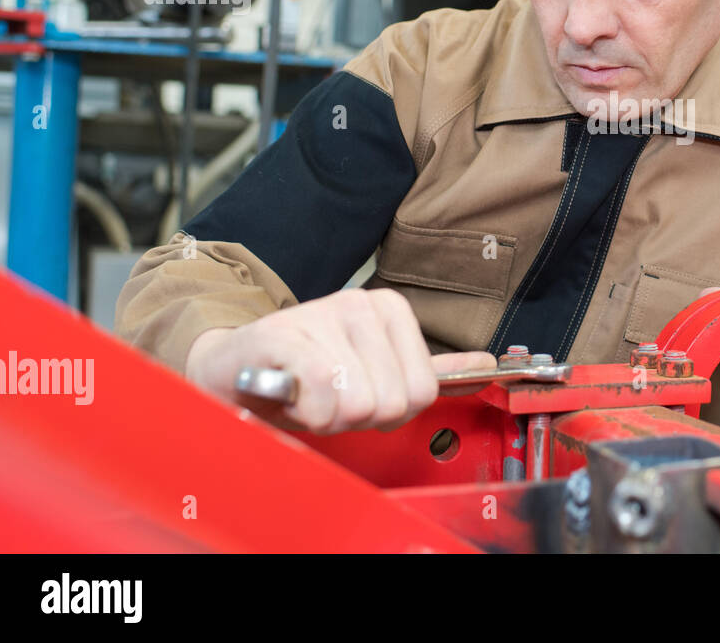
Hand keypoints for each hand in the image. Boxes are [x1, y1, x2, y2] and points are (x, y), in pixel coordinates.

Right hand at [184, 288, 495, 433]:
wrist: (233, 366)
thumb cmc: (305, 374)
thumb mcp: (373, 370)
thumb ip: (428, 371)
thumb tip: (486, 365)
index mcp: (391, 309)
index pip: (423, 391)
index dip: (390, 411)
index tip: (361, 394)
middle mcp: (361, 303)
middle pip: (393, 402)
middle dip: (358, 417)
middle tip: (330, 397)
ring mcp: (322, 313)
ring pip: (359, 401)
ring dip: (328, 417)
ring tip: (310, 394)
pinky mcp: (284, 334)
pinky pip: (323, 392)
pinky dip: (307, 411)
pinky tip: (293, 393)